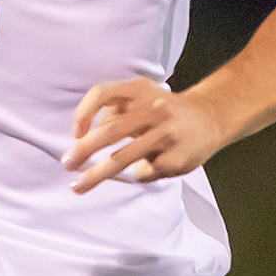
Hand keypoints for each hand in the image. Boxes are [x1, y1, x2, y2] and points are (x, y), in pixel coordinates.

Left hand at [63, 78, 224, 194]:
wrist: (208, 118)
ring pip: (123, 158)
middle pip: (110, 131)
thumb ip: (116, 111)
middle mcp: (154, 108)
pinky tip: (148, 166)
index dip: (84, 113)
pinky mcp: (176, 158)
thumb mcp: (142, 97)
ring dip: (96, 174)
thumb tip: (83, 140)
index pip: (102, 93)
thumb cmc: (163, 110)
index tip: (76, 133)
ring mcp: (167, 133)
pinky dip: (137, 174)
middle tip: (67, 164)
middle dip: (83, 151)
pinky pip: (143, 173)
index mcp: (140, 89)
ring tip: (80, 186)